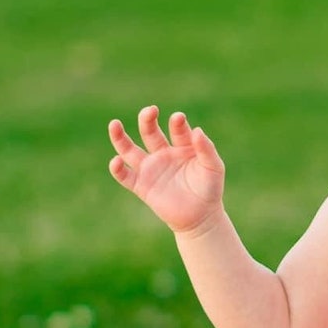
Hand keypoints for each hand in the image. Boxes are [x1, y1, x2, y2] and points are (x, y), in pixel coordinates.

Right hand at [108, 107, 225, 234]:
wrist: (201, 217)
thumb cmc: (210, 190)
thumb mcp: (213, 168)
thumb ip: (207, 150)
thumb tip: (197, 131)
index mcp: (182, 146)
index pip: (177, 129)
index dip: (177, 123)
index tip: (178, 118)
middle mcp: (163, 153)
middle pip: (150, 132)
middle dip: (148, 120)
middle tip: (150, 110)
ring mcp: (151, 169)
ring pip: (130, 150)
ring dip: (120, 137)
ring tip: (114, 124)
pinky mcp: (142, 186)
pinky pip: (125, 176)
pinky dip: (118, 169)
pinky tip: (116, 161)